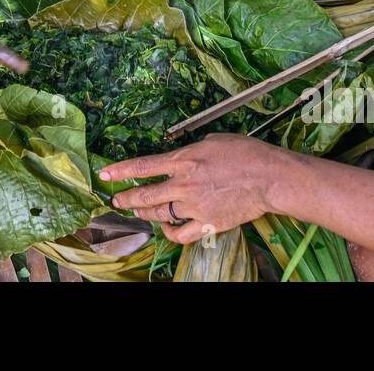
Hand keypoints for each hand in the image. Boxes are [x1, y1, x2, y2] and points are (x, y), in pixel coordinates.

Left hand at [100, 134, 282, 243]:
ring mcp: (194, 206)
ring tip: (137, 212)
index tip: (104, 175)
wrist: (269, 177)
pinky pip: (180, 234)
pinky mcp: (207, 224)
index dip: (120, 171)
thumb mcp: (213, 140)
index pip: (143, 166)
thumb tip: (184, 157)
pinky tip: (166, 227)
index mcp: (184, 160)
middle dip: (126, 198)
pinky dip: (169, 232)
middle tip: (117, 200)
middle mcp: (184, 184)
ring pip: (158, 214)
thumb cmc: (246, 153)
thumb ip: (192, 150)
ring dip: (144, 214)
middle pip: (145, 195)